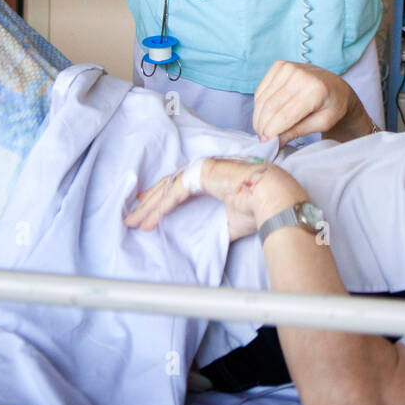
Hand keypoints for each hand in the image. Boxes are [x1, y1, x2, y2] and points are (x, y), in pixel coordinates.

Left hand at [123, 157, 300, 240]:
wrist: (271, 197)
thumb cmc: (258, 208)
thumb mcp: (231, 219)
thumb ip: (216, 223)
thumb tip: (209, 237)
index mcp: (212, 175)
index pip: (179, 185)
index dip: (161, 197)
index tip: (148, 209)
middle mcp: (204, 168)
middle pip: (168, 186)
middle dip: (148, 203)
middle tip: (132, 217)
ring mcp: (201, 167)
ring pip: (167, 188)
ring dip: (149, 207)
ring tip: (134, 222)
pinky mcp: (200, 173)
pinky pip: (174, 192)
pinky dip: (160, 207)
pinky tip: (149, 219)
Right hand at [253, 60, 365, 144]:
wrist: (336, 86)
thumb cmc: (332, 107)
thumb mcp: (322, 123)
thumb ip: (298, 131)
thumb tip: (274, 141)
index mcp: (315, 90)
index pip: (284, 116)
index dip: (272, 132)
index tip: (267, 145)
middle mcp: (300, 75)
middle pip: (271, 107)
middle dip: (263, 127)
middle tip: (263, 140)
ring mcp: (288, 67)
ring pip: (262, 99)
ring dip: (259, 117)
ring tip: (263, 130)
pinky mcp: (279, 65)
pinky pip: (261, 90)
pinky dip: (259, 105)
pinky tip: (265, 115)